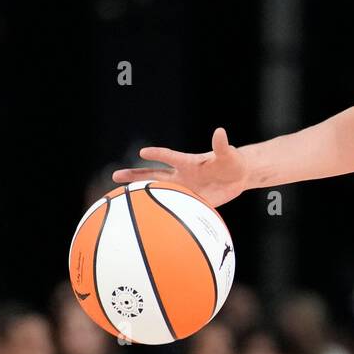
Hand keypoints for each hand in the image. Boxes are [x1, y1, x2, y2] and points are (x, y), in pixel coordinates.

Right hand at [112, 127, 248, 206]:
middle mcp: (182, 176)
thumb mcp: (228, 155)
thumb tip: (220, 132)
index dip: (157, 154)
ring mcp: (184, 189)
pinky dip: (161, 213)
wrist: (238, 177)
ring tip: (121, 199)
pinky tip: (147, 222)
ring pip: (159, 193)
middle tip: (115, 176)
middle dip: (135, 175)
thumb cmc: (233, 162)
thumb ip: (222, 146)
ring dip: (142, 195)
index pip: (169, 157)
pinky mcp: (191, 202)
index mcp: (188, 163)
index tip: (142, 152)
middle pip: (153, 175)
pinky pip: (174, 208)